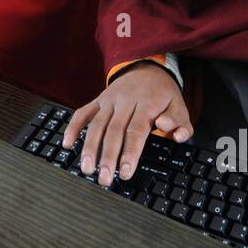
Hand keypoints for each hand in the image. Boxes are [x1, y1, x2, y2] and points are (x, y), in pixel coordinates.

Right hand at [63, 64, 191, 187]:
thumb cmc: (163, 94)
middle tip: (104, 178)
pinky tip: (67, 144)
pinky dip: (73, 128)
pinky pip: (82, 113)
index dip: (130, 152)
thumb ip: (180, 123)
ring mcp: (109, 100)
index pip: (136, 130)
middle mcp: (125, 101)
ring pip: (96, 125)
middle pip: (114, 131)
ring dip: (89, 148)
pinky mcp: (98, 100)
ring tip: (87, 169)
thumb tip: (173, 133)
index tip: (125, 172)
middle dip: (107, 157)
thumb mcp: (180, 106)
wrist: (147, 68)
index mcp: (147, 104)